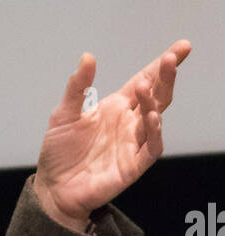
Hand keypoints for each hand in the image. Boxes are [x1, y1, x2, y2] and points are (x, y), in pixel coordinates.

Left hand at [32, 39, 191, 229]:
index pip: (145, 80)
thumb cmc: (60, 152)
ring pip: (155, 118)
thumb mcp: (64, 114)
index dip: (162, 65)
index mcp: (116, 107)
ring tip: (146, 87)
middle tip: (171, 59)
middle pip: (156, 95)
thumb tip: (88, 57)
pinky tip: (152, 117)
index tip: (182, 47)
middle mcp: (129, 122)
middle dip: (165, 77)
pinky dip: (155, 132)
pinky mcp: (133, 165)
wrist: (53, 188)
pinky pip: (151, 147)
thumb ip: (77, 87)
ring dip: (154, 101)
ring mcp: (133, 143)